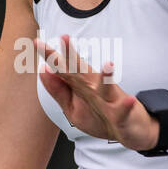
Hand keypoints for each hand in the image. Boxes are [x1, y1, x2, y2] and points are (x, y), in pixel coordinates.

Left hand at [34, 34, 159, 150]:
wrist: (130, 131)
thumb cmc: (100, 115)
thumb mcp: (73, 106)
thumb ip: (59, 90)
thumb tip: (44, 70)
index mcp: (81, 87)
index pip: (64, 70)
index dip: (52, 57)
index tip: (37, 42)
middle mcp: (95, 89)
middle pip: (82, 72)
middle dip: (73, 57)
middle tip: (64, 37)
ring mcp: (109, 101)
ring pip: (107, 88)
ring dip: (107, 77)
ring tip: (108, 65)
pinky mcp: (122, 115)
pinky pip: (124, 111)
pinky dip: (127, 106)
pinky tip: (130, 100)